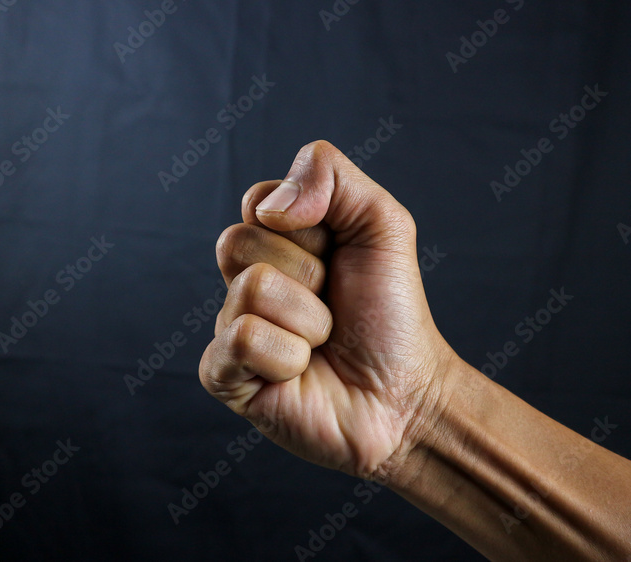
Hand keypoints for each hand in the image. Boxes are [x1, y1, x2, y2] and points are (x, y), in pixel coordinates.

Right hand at [199, 140, 455, 480]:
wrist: (406, 396)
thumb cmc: (390, 314)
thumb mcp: (382, 224)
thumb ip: (331, 174)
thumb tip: (269, 205)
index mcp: (273, 242)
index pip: (258, 201)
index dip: (310, 228)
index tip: (338, 258)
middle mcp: (244, 280)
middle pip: (240, 241)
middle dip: (309, 274)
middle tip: (332, 305)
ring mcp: (230, 328)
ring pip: (250, 289)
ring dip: (308, 320)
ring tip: (323, 342)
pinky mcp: (224, 377)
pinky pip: (241, 340)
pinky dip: (289, 357)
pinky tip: (301, 373)